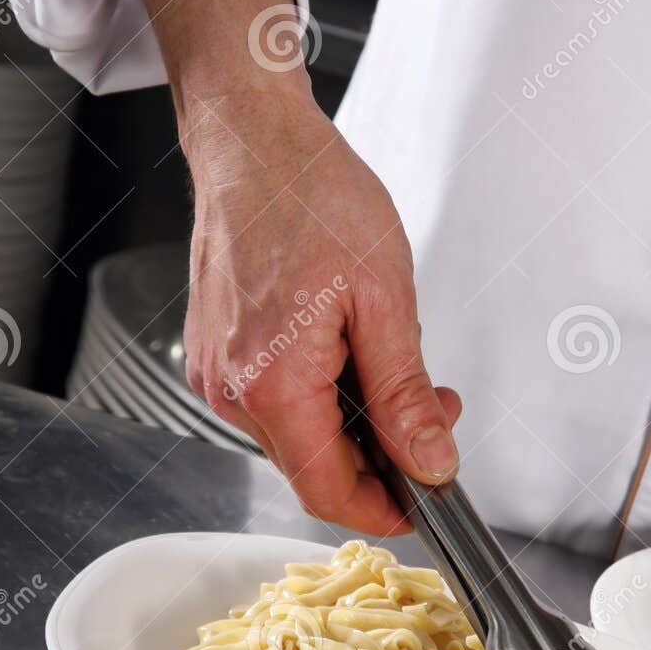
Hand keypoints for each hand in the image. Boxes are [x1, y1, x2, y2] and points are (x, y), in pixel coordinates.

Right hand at [140, 0, 459, 534]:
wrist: (250, 139)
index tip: (426, 500)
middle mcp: (232, 389)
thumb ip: (405, 394)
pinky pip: (274, 402)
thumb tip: (430, 460)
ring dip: (352, 421)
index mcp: (273, 384)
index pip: (327, 490)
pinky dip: (320, 394)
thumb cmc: (309, 195)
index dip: (383, 509)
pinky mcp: (216, 353)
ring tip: (389, 359)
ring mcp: (217, 373)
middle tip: (434, 407)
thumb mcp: (385, 299)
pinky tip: (346, 349)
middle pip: (312, 467)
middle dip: (379, 455)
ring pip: (296, 436)